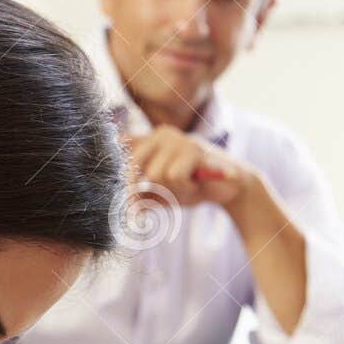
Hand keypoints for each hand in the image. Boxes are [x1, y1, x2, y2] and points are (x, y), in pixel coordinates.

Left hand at [127, 127, 250, 206]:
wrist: (227, 188)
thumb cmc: (190, 187)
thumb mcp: (158, 193)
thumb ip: (137, 195)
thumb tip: (117, 206)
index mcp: (148, 140)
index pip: (120, 152)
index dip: (117, 176)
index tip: (116, 197)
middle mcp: (159, 134)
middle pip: (131, 166)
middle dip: (135, 192)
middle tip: (143, 209)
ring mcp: (176, 139)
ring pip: (155, 175)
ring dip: (171, 190)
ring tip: (186, 186)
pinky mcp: (191, 148)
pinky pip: (174, 176)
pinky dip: (185, 188)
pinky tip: (196, 183)